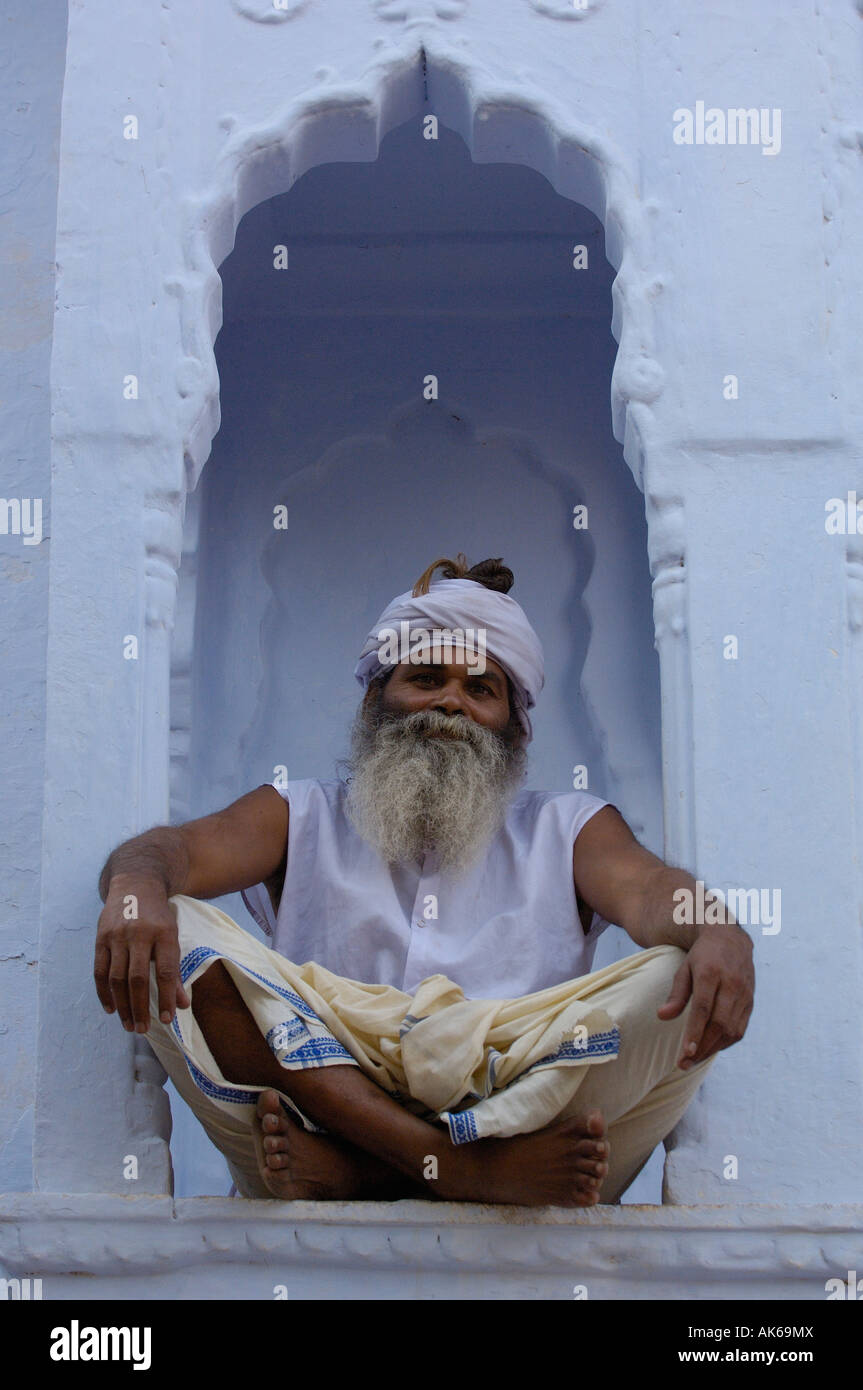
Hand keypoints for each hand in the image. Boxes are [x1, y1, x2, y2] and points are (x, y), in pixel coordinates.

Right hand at [94, 878, 189, 1033]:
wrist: (135, 884)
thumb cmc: (159, 917)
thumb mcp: (173, 936)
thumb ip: (176, 970)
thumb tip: (182, 1005)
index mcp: (164, 933)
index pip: (165, 971)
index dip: (166, 997)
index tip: (166, 1019)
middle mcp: (139, 934)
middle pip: (137, 978)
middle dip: (140, 1007)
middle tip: (143, 1029)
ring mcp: (117, 936)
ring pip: (116, 978)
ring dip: (122, 1005)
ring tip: (129, 1025)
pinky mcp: (100, 938)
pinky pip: (99, 971)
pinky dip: (104, 993)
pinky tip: (111, 1009)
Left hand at [657, 924, 753, 1067]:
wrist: (730, 939)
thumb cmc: (702, 956)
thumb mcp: (684, 968)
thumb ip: (676, 994)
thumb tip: (662, 1016)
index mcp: (711, 973)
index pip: (704, 1008)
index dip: (695, 1032)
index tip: (684, 1053)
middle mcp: (732, 984)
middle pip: (719, 1023)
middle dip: (701, 1048)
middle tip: (683, 1064)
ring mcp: (745, 994)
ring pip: (731, 1030)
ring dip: (712, 1049)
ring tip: (693, 1060)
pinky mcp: (751, 1002)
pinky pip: (740, 1029)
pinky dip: (724, 1043)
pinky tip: (709, 1048)